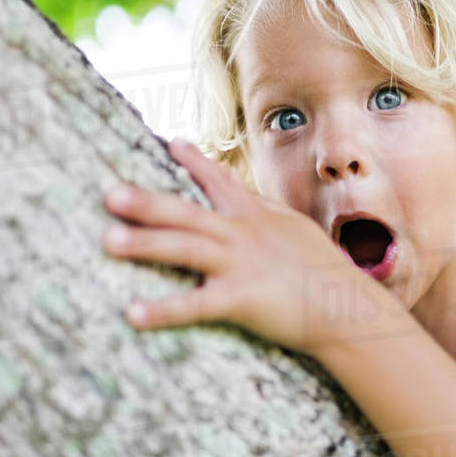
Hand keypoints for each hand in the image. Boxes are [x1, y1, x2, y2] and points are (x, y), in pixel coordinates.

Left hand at [101, 138, 375, 354]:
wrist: (347, 307)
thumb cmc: (325, 274)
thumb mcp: (297, 233)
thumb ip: (267, 217)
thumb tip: (250, 205)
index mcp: (256, 217)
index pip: (221, 182)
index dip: (195, 161)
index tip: (171, 141)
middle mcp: (242, 234)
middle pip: (187, 212)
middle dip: (147, 202)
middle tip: (110, 193)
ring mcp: (240, 264)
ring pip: (185, 248)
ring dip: (144, 244)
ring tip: (108, 240)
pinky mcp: (241, 298)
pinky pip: (195, 304)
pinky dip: (163, 310)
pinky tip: (132, 315)